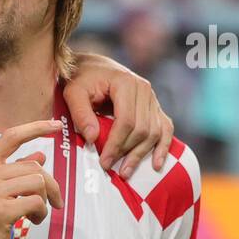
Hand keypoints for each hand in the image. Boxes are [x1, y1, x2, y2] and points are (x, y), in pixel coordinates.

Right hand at [0, 120, 62, 238]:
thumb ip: (15, 173)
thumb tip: (40, 156)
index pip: (11, 137)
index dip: (36, 128)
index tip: (56, 125)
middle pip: (33, 166)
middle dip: (51, 185)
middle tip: (56, 202)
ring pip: (38, 182)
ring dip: (45, 200)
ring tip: (37, 214)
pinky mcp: (0, 211)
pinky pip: (36, 201)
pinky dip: (41, 212)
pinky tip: (32, 221)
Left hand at [64, 52, 173, 176]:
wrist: (92, 66)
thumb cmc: (81, 79)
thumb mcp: (73, 92)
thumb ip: (81, 113)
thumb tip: (93, 138)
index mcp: (126, 83)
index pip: (126, 121)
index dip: (116, 144)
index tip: (104, 161)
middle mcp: (145, 90)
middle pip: (142, 129)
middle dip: (126, 151)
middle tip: (109, 167)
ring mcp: (152, 99)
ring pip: (154, 132)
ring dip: (142, 154)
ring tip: (126, 172)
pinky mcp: (154, 107)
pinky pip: (165, 128)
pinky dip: (163, 146)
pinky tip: (156, 164)